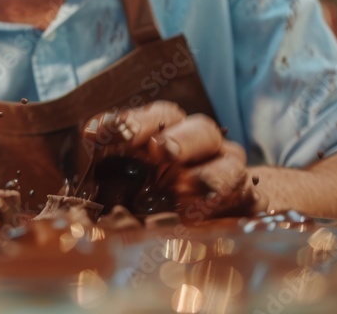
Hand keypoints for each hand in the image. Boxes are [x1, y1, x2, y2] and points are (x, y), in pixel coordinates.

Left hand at [83, 101, 261, 218]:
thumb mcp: (122, 174)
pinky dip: (226, 204)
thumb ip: (107, 154)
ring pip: (230, 161)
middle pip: (202, 129)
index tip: (113, 134)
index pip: (160, 116)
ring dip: (206, 176)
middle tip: (160, 151)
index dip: (137, 121)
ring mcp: (230, 170)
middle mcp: (204, 146)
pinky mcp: (247, 200)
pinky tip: (201, 214)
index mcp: (171, 131)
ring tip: (180, 191)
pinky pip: (245, 196)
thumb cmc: (153, 192)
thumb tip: (90, 133)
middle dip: (179, 139)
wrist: (207, 220)